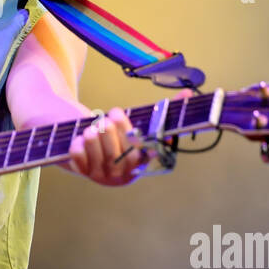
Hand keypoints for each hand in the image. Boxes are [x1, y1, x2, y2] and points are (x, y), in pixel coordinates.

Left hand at [63, 93, 194, 186]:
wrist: (85, 143)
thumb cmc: (118, 133)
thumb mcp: (137, 123)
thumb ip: (163, 110)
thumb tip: (188, 94)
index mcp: (140, 163)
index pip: (146, 155)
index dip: (145, 143)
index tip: (139, 128)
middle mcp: (123, 173)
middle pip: (122, 157)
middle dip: (116, 132)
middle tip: (112, 115)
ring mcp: (102, 175)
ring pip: (101, 158)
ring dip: (97, 137)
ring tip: (94, 126)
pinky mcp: (82, 172)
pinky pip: (80, 161)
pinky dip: (79, 148)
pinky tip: (79, 138)